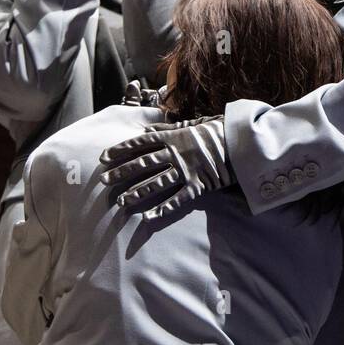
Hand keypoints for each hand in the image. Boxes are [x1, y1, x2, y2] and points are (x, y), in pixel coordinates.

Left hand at [99, 115, 234, 219]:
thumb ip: (166, 129)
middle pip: (143, 164)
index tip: (104, 157)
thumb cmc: (213, 133)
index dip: (120, 150)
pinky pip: (178, 199)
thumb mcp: (188, 126)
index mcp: (172, 137)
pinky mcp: (198, 185)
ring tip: (121, 201)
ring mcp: (186, 170)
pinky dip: (163, 209)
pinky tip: (148, 218)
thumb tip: (146, 130)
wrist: (239, 143)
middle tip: (105, 181)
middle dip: (122, 172)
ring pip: (156, 183)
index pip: (140, 143)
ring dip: (137, 193)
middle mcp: (176, 153)